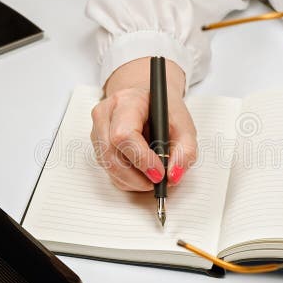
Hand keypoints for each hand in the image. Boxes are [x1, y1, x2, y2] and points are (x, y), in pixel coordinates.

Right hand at [90, 57, 197, 190]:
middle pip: (111, 154)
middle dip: (137, 176)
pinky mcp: (97, 145)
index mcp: (127, 101)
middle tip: (158, 181)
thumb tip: (174, 176)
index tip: (159, 173)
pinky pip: (108, 171)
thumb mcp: (185, 127)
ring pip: (108, 166)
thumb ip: (185, 151)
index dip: (141, 158)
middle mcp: (106, 114)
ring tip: (153, 176)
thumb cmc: (165, 112)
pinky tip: (141, 173)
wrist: (149, 102)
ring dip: (133, 180)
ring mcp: (97, 130)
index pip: (124, 134)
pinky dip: (127, 179)